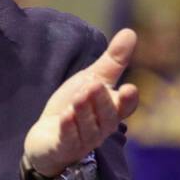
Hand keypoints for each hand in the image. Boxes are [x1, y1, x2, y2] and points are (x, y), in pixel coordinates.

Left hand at [24, 28, 139, 177]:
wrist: (48, 135)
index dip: (128, 100)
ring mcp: (83, 140)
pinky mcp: (64, 148)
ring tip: (79, 95)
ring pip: (88, 127)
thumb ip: (112, 61)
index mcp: (112, 110)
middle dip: (101, 101)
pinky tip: (65, 116)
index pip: (125, 107)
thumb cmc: (75, 105)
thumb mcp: (92, 79)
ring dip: (84, 111)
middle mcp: (101, 127)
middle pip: (107, 116)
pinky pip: (68, 140)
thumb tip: (131, 32)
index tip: (129, 88)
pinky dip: (68, 128)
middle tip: (94, 84)